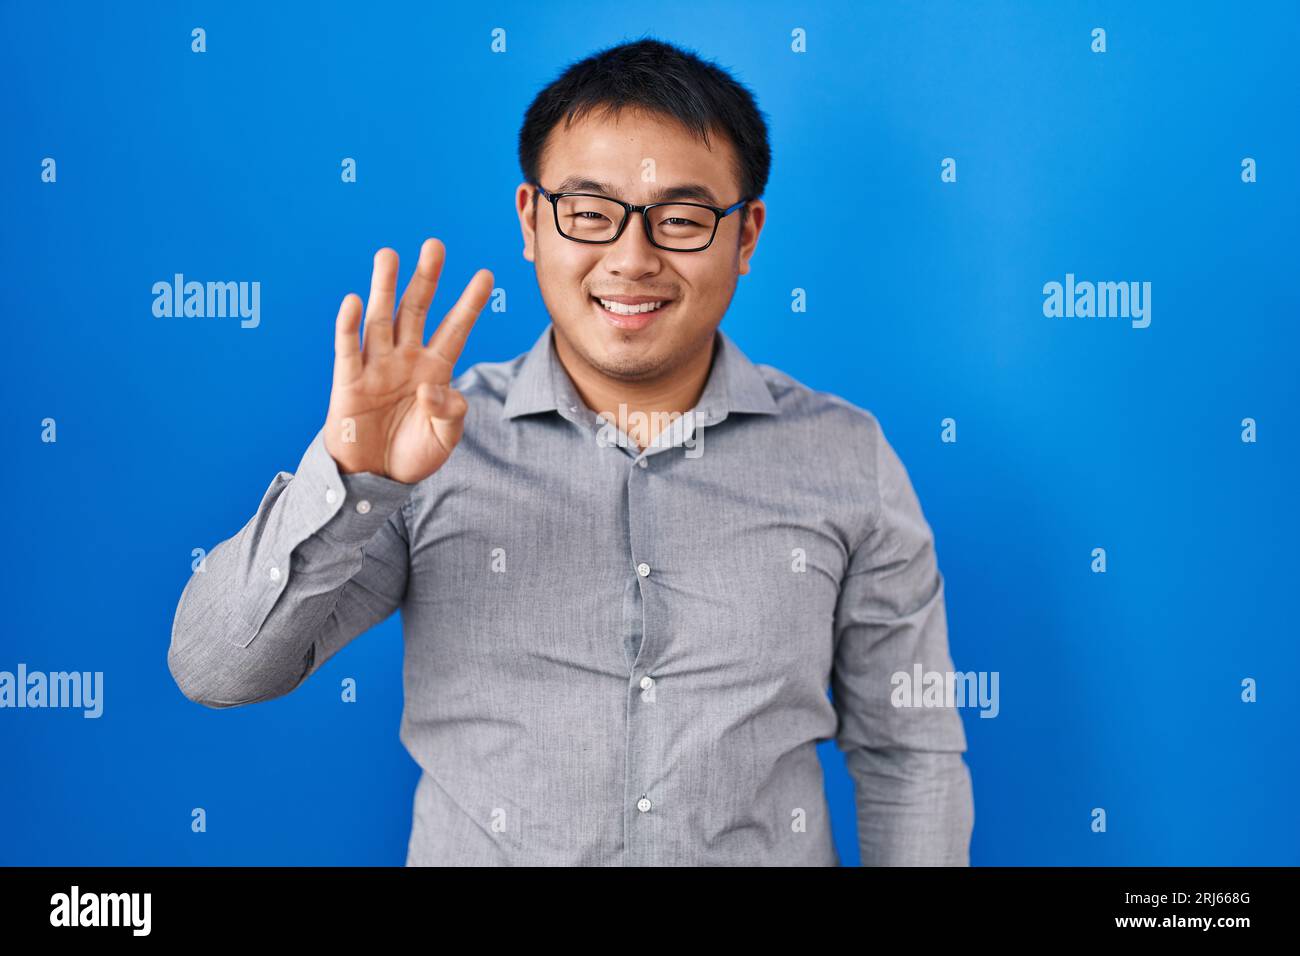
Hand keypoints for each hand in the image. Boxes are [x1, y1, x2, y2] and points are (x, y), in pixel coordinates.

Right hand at [323, 238, 492, 482]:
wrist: (374, 478)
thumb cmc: (412, 454)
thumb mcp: (444, 440)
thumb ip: (450, 415)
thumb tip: (435, 389)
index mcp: (435, 370)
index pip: (455, 330)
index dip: (470, 304)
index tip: (487, 275)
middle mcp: (405, 360)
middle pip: (417, 311)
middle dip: (426, 279)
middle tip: (434, 246)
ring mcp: (376, 368)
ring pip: (381, 320)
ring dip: (384, 288)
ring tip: (388, 255)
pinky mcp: (348, 383)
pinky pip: (348, 350)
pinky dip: (349, 326)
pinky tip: (354, 301)